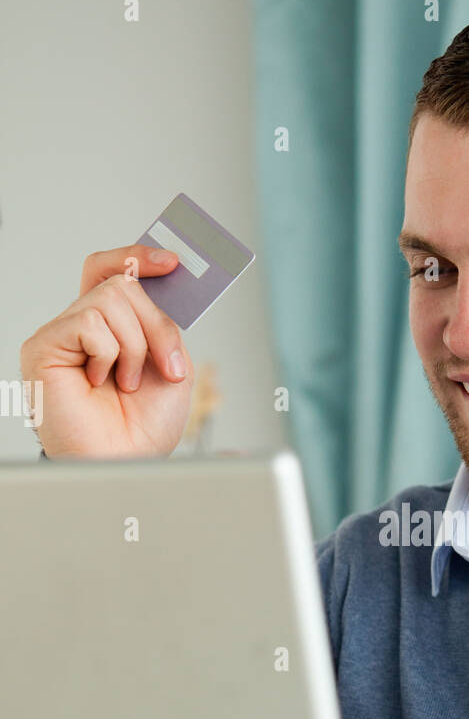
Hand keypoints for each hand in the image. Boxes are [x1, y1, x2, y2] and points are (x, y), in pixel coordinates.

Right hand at [20, 245, 193, 458]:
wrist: (127, 461)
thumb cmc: (143, 425)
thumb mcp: (172, 364)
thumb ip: (164, 322)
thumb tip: (158, 279)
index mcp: (112, 328)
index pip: (113, 271)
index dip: (138, 257)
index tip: (173, 262)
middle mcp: (84, 325)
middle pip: (122, 283)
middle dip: (157, 324)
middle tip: (169, 366)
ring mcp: (62, 334)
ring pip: (112, 298)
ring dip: (137, 346)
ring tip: (127, 382)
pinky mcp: (44, 345)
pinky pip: (90, 320)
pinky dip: (109, 352)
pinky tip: (99, 380)